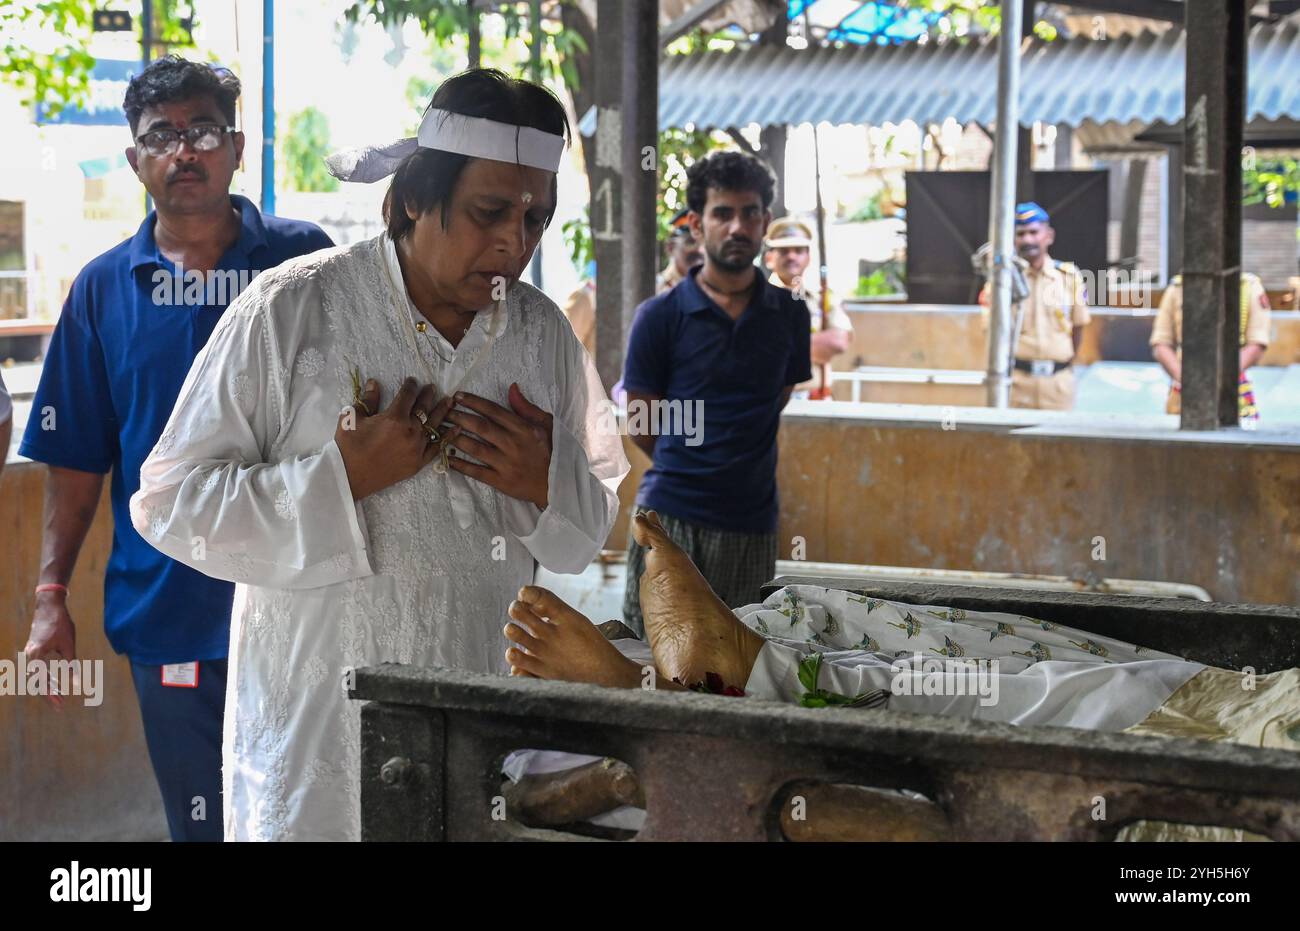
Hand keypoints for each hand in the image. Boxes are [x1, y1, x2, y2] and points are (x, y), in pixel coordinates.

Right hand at [24, 591, 76, 708]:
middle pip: (36, 682)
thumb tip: (76, 683)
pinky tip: (54, 684)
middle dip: (49, 695)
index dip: (51, 695)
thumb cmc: (60, 624)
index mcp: (36, 656)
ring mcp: (30, 653)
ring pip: (36, 676)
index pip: (42, 682)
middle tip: (60, 706)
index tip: (60, 705)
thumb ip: (71, 665)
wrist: (49, 606)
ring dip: (47, 687)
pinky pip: (37, 669)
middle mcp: (30, 656)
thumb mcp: (69, 645)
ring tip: (59, 698)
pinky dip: (45, 678)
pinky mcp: (33, 650)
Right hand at [335, 376, 459, 500]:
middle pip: (423, 408)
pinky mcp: (418, 462)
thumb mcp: (352, 417)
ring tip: (450, 401)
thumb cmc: (348, 446)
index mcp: (394, 417)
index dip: (411, 386)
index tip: (412, 381)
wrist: (349, 477)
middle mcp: (410, 431)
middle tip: (432, 388)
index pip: (407, 395)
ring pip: (434, 425)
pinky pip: (437, 448)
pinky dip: (447, 437)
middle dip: (428, 395)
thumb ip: (368, 400)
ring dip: (442, 411)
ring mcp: (417, 447)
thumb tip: (374, 383)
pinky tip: (456, 428)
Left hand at [444, 383, 552, 509]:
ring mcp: (505, 464)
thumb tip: (512, 388)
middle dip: (459, 417)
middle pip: (480, 427)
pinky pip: (476, 472)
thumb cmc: (551, 451)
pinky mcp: (501, 481)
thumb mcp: (546, 425)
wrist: (557, 484)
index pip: (494, 411)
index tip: (458, 396)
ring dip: (455, 438)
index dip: (474, 402)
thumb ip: (526, 408)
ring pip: (475, 448)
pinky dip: (460, 465)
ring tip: (440, 431)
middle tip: (443, 411)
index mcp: (523, 429)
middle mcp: (512, 444)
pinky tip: (447, 458)